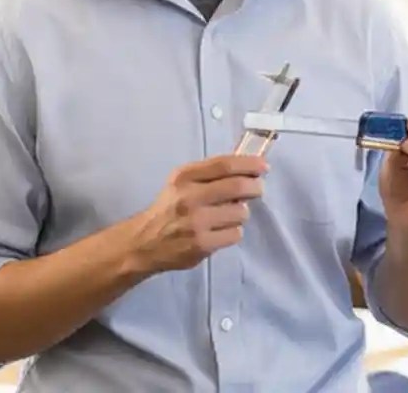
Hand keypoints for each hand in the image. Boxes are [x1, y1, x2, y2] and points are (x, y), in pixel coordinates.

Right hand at [131, 155, 267, 272]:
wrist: (145, 242)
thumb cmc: (170, 207)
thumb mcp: (182, 183)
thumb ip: (211, 174)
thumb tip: (248, 167)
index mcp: (185, 177)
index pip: (224, 165)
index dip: (249, 164)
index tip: (263, 166)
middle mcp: (189, 197)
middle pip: (238, 187)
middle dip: (255, 187)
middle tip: (258, 189)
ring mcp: (196, 222)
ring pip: (240, 212)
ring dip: (241, 213)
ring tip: (228, 215)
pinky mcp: (202, 244)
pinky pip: (235, 234)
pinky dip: (233, 232)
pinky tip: (220, 232)